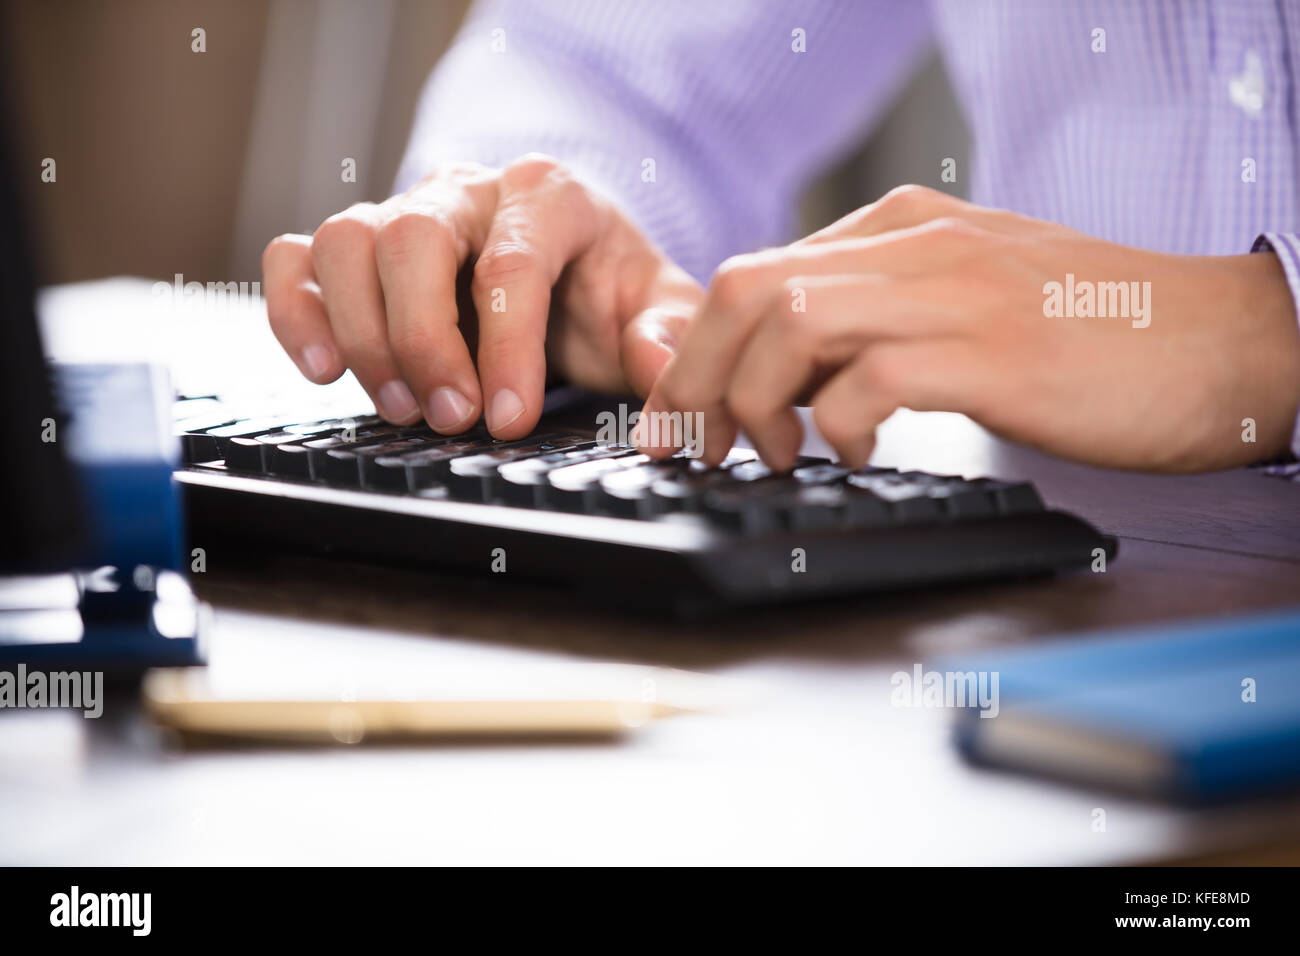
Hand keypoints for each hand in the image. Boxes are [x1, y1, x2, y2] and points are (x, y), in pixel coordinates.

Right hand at [262, 154, 701, 436]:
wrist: (563, 265)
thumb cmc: (605, 289)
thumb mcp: (654, 307)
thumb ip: (666, 332)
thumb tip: (658, 365)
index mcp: (548, 195)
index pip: (512, 261)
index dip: (506, 346)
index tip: (508, 419)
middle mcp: (466, 190)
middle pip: (412, 239)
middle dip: (424, 340)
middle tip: (451, 417)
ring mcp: (403, 212)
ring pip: (347, 240)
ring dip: (363, 333)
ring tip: (402, 407)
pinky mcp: (358, 247)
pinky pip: (298, 256)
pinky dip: (296, 311)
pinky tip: (325, 368)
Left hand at [638, 185, 1299, 471]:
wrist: (1221, 342)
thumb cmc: (1091, 337)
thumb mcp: (960, 311)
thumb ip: (870, 327)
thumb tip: (780, 379)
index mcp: (901, 233)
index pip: (753, 273)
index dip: (695, 350)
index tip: (678, 414)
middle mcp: (914, 248)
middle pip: (746, 289)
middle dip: (695, 374)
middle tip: (693, 444)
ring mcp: (951, 293)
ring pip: (788, 323)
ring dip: (754, 401)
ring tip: (773, 454)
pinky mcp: (991, 350)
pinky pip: (872, 378)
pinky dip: (840, 425)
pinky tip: (855, 454)